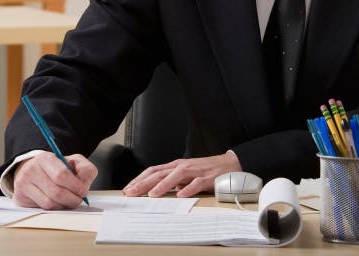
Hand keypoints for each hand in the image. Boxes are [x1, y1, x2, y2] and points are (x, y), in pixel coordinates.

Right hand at [12, 152, 96, 209]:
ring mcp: (22, 186)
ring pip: (48, 204)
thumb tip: (85, 185)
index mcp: (45, 159)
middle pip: (56, 192)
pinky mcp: (19, 200)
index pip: (61, 174)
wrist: (31, 169)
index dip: (75, 186)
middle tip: (79, 200)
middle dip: (72, 199)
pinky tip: (58, 203)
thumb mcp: (73, 161)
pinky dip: (54, 209)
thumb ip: (85, 169)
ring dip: (64, 205)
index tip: (83, 191)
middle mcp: (30, 171)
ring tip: (70, 201)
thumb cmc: (56, 167)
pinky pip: (41, 209)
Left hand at [123, 152, 241, 197]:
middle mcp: (183, 166)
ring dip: (163, 185)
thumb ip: (171, 181)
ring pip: (176, 176)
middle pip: (161, 173)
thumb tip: (152, 191)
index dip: (140, 179)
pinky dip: (188, 188)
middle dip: (144, 183)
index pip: (154, 170)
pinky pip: (197, 183)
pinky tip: (181, 195)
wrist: (230, 164)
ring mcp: (195, 171)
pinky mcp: (207, 178)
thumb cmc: (205, 170)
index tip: (128, 189)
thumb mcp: (185, 174)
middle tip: (132, 193)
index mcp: (176, 166)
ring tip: (152, 195)